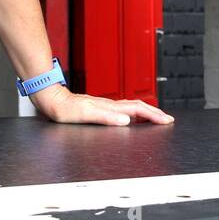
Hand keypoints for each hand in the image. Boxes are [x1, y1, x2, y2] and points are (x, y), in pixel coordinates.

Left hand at [30, 85, 173, 125]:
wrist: (51, 99)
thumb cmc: (64, 108)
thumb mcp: (85, 114)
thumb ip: (106, 117)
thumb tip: (126, 120)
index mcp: (109, 107)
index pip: (137, 110)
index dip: (153, 115)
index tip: (166, 120)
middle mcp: (109, 105)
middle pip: (137, 107)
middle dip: (154, 113)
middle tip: (167, 119)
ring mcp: (104, 106)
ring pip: (130, 107)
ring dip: (146, 112)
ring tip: (155, 116)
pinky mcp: (98, 108)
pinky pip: (121, 109)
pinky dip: (132, 113)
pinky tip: (130, 116)